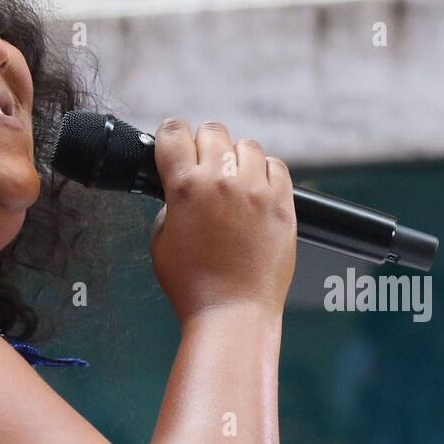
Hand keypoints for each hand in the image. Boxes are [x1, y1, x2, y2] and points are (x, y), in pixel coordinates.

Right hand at [150, 119, 296, 323]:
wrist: (232, 313)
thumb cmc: (193, 286)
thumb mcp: (161, 241)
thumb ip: (170, 204)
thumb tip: (181, 186)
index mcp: (185, 189)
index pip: (173, 133)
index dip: (170, 136)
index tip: (174, 144)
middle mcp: (221, 182)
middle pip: (212, 131)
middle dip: (203, 146)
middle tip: (203, 169)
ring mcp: (256, 190)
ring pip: (246, 145)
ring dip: (236, 159)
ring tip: (232, 186)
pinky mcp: (282, 203)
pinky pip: (275, 166)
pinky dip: (263, 174)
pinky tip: (255, 194)